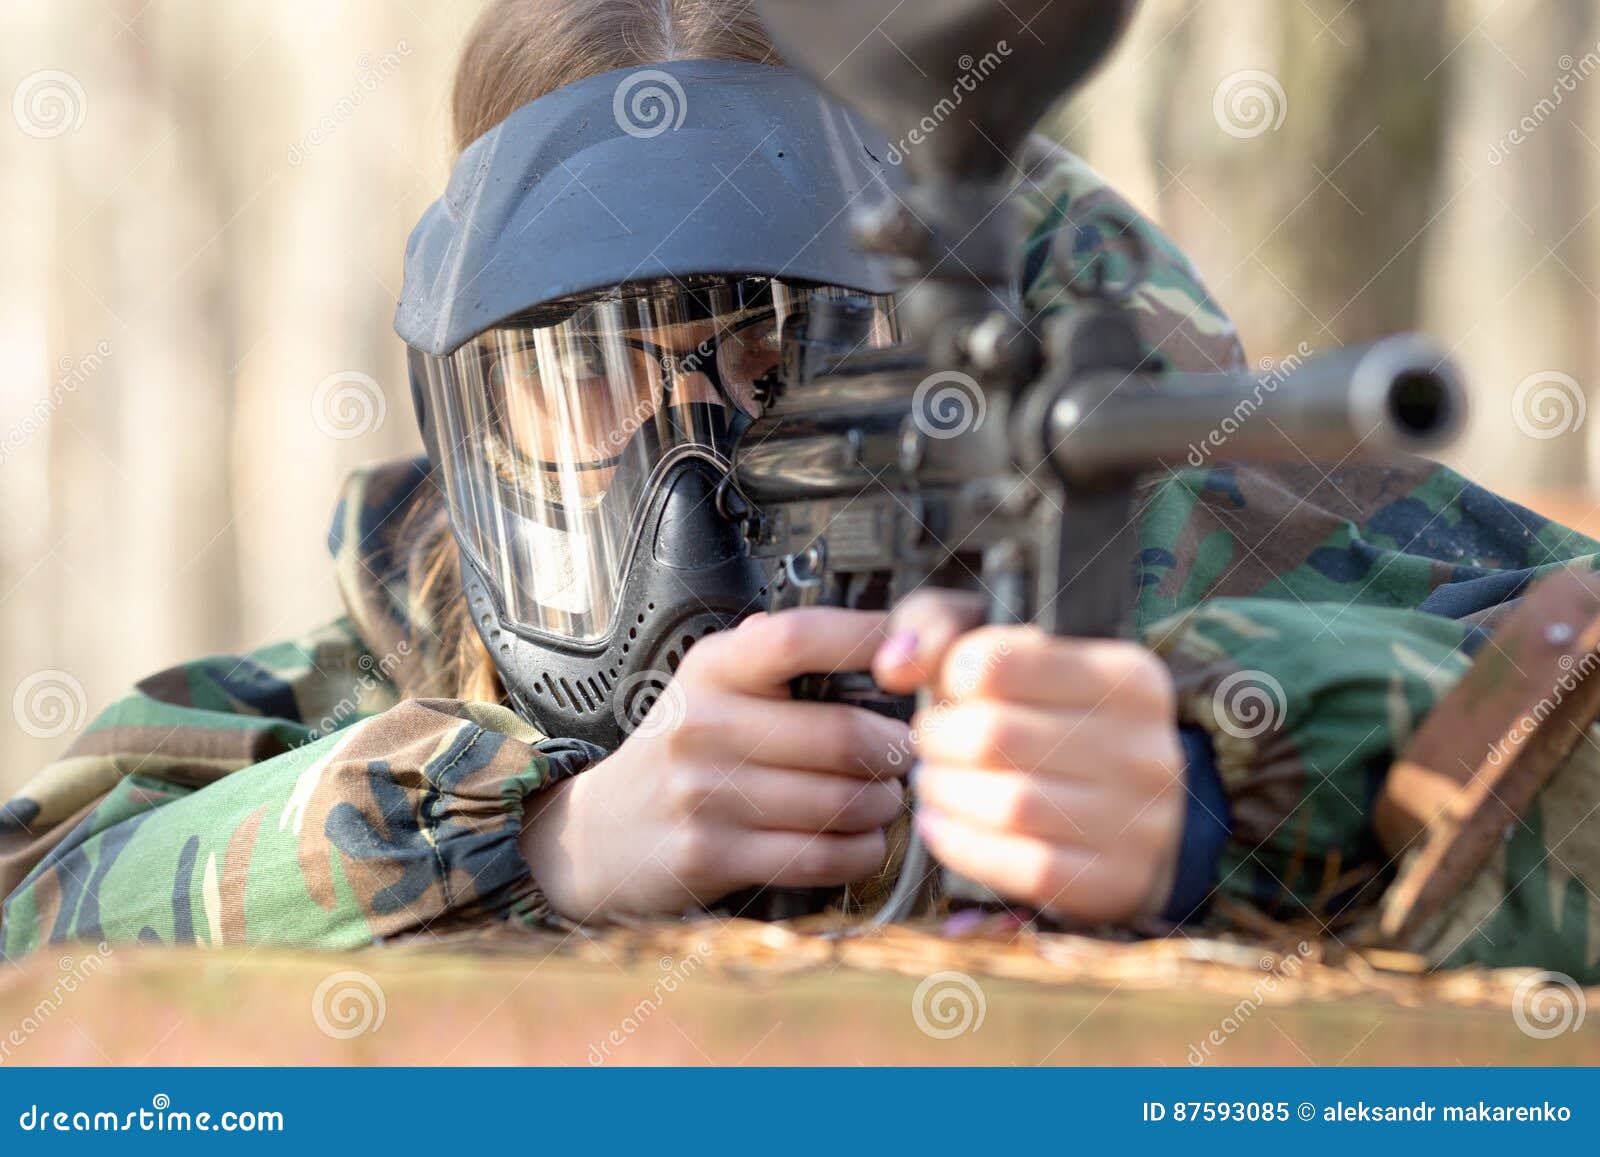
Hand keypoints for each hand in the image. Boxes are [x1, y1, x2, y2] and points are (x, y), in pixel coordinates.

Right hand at [519, 609, 909, 921]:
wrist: (600, 833)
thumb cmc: (681, 753)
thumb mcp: (709, 686)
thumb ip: (776, 657)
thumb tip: (879, 630)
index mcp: (712, 668)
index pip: (797, 637)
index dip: (865, 640)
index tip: (910, 656)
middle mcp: (703, 724)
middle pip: (840, 736)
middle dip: (895, 751)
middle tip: (907, 755)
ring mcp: (703, 793)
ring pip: (838, 802)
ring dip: (883, 805)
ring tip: (885, 799)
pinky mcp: (709, 855)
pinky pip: (817, 855)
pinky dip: (860, 851)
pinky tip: (862, 840)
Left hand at [872, 591, 1184, 923]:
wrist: (1146, 810)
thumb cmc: (1059, 717)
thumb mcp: (1014, 650)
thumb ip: (943, 628)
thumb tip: (894, 664)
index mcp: (1125, 675)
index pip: (1002, 661)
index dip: (950, 676)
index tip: (948, 689)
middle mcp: (1141, 745)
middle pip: (995, 736)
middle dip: (938, 739)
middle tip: (930, 742)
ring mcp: (1137, 819)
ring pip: (1008, 806)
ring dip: (945, 792)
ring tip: (934, 781)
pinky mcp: (1115, 880)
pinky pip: (1021, 868)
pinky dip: (961, 845)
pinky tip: (941, 825)